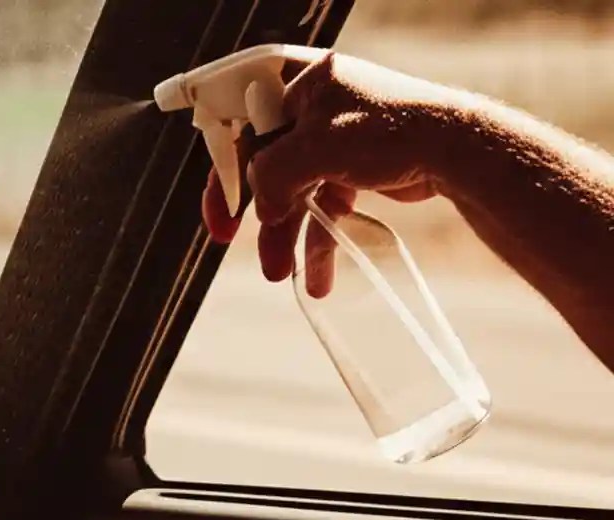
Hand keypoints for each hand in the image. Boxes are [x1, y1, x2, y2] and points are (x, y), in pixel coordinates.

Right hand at [202, 51, 466, 296]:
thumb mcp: (313, 149)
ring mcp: (337, 138)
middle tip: (235, 244)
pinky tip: (317, 273)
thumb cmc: (390, 132)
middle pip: (267, 163)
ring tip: (282, 273)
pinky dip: (319, 236)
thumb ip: (271, 175)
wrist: (459, 152)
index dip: (227, 169)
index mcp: (302, 84)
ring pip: (295, 190)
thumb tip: (260, 209)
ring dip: (286, 234)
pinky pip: (324, 203)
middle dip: (259, 213)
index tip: (221, 215)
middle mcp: (316, 107)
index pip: (244, 124)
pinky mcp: (357, 166)